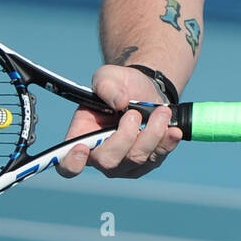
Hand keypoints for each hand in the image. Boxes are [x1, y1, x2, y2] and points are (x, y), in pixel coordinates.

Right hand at [55, 64, 181, 178]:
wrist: (145, 90)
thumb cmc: (119, 86)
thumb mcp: (108, 76)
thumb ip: (106, 85)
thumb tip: (120, 102)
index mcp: (81, 139)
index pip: (67, 165)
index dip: (72, 163)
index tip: (82, 148)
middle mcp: (100, 157)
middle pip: (109, 162)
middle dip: (126, 136)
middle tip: (135, 114)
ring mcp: (125, 164)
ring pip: (137, 159)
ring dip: (152, 133)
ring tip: (161, 112)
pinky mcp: (147, 163)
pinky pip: (157, 158)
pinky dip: (166, 142)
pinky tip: (172, 129)